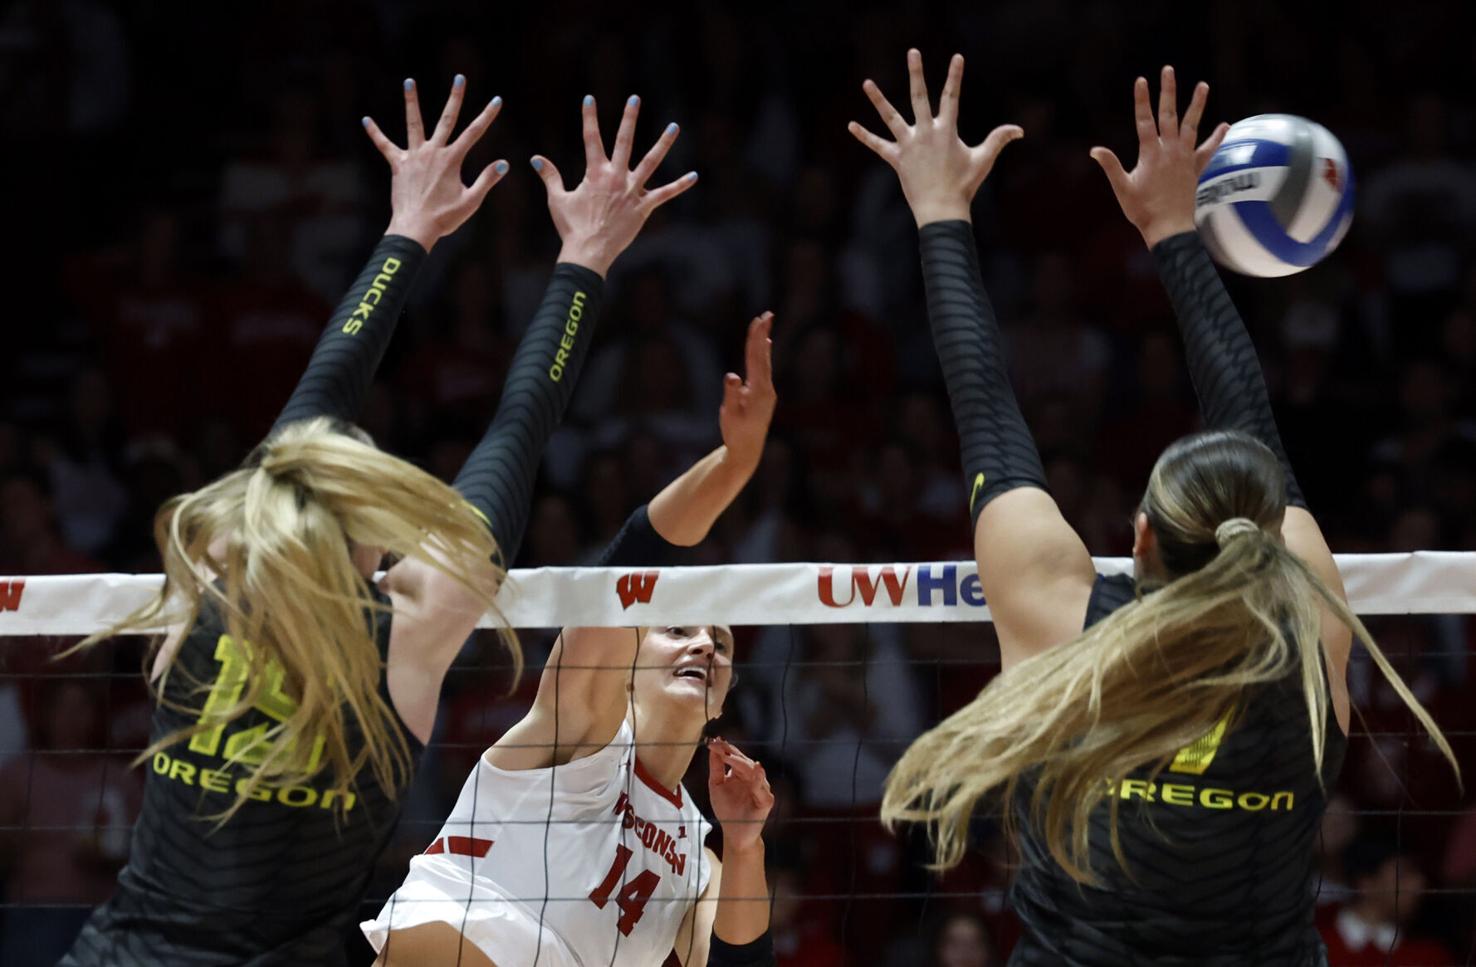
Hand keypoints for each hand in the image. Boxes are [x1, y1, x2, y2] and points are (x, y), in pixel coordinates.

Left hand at [363, 76, 506, 252]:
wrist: (415, 228)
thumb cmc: (444, 218)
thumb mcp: (471, 201)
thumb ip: (487, 180)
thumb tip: (504, 164)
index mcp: (452, 160)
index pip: (475, 133)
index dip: (487, 116)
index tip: (497, 100)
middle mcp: (433, 152)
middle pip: (446, 119)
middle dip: (455, 97)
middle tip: (460, 78)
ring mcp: (414, 156)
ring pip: (413, 123)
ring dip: (412, 101)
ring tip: (409, 81)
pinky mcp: (398, 165)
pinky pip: (385, 146)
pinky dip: (375, 133)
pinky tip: (366, 120)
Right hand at [532, 95, 696, 276]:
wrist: (588, 252)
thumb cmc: (572, 227)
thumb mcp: (557, 199)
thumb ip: (550, 176)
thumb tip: (535, 158)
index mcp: (595, 174)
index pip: (590, 139)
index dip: (589, 118)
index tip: (589, 98)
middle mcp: (616, 178)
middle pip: (624, 142)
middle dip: (629, 118)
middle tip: (635, 98)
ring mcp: (632, 191)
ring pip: (651, 162)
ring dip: (663, 143)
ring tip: (674, 126)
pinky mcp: (644, 208)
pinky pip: (665, 194)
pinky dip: (680, 186)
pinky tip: (694, 176)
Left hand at [707, 738, 773, 852]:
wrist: (735, 835)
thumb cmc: (727, 810)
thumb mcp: (716, 786)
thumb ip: (716, 767)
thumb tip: (713, 747)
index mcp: (742, 773)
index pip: (735, 757)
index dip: (725, 748)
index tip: (713, 742)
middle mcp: (753, 778)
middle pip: (744, 761)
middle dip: (731, 754)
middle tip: (719, 747)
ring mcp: (761, 788)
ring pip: (754, 771)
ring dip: (742, 763)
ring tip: (730, 756)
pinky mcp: (766, 801)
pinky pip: (763, 789)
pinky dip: (759, 779)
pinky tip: (757, 769)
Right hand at [718, 312, 776, 470]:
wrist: (747, 451)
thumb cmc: (736, 434)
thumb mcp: (729, 415)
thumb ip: (731, 395)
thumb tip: (732, 376)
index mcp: (759, 391)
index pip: (756, 358)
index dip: (756, 338)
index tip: (759, 321)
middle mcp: (767, 389)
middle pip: (763, 356)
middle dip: (762, 334)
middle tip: (766, 314)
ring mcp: (767, 392)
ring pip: (764, 362)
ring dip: (763, 342)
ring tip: (765, 326)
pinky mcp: (763, 396)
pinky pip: (762, 370)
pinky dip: (762, 355)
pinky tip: (765, 347)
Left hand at [849, 50, 1021, 226]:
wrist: (942, 210)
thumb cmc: (964, 185)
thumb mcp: (984, 160)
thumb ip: (999, 140)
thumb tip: (1020, 130)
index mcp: (946, 131)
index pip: (951, 97)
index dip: (955, 76)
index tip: (957, 57)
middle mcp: (925, 133)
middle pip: (920, 96)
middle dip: (917, 73)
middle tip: (913, 52)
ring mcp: (909, 145)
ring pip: (891, 117)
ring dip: (878, 100)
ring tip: (866, 83)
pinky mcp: (896, 160)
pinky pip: (878, 146)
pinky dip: (864, 136)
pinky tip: (851, 126)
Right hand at [1089, 66, 1229, 247]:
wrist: (1169, 228)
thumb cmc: (1142, 211)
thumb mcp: (1122, 188)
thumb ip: (1110, 166)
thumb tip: (1095, 150)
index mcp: (1150, 154)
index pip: (1144, 120)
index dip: (1142, 100)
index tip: (1141, 80)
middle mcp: (1170, 151)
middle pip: (1169, 115)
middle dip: (1168, 91)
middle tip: (1168, 70)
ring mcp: (1185, 159)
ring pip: (1191, 125)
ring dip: (1197, 104)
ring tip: (1203, 85)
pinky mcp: (1195, 169)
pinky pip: (1208, 150)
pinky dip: (1216, 138)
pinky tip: (1224, 125)